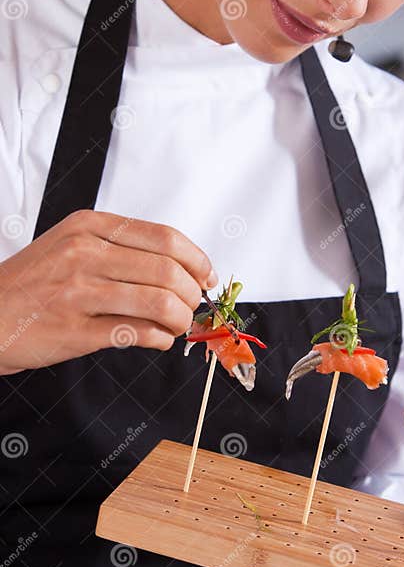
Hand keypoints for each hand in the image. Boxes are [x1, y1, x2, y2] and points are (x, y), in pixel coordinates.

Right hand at [0, 209, 217, 373]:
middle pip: (168, 270)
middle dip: (192, 293)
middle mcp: (85, 254)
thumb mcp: (72, 246)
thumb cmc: (33, 282)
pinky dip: (159, 339)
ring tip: (177, 325)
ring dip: (180, 318)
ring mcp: (78, 292)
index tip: (207, 275)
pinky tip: (158, 339)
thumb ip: (122, 251)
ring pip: (158, 302)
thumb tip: (182, 270)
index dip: (197, 259)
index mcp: (90, 226)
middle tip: (192, 305)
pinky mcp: (75, 330)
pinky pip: (136, 334)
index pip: (165, 237)